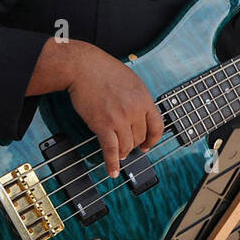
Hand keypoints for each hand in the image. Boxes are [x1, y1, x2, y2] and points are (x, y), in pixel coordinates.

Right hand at [29, 39, 162, 177]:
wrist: (82, 67)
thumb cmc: (103, 70)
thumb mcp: (131, 81)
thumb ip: (137, 98)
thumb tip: (140, 114)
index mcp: (144, 98)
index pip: (157, 126)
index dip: (153, 139)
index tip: (147, 145)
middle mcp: (135, 110)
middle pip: (140, 137)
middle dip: (133, 143)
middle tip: (125, 145)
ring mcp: (120, 118)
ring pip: (127, 146)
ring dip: (123, 152)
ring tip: (118, 153)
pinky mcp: (103, 125)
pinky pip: (111, 150)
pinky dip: (112, 163)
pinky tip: (112, 172)